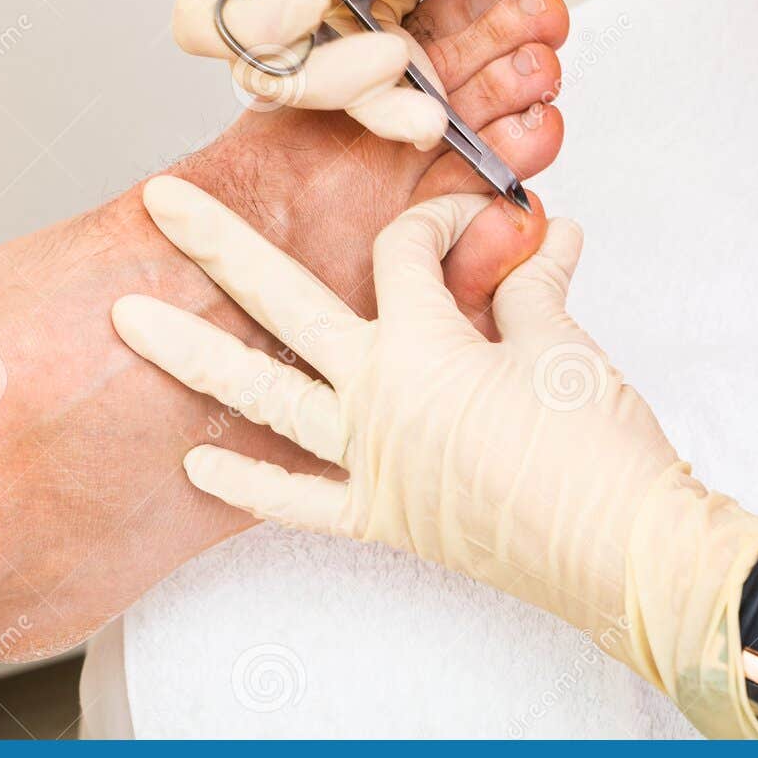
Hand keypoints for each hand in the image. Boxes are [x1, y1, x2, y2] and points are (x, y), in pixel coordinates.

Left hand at [114, 176, 757, 737]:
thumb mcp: (566, 347)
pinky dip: (249, 483)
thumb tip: (544, 235)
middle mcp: (378, 397)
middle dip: (218, 245)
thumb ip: (535, 283)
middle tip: (162, 202)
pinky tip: (196, 460)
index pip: (401, 253)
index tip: (467, 221)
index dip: (431, 220)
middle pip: (283, 303)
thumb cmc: (600, 453)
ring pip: (265, 396)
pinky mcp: (382, 516)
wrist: (627, 554)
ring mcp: (369, 460)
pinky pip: (299, 502)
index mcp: (424, 345)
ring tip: (130, 321)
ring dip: (193, 354)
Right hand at [173, 0, 595, 105]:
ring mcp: (314, 22)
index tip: (309, 4)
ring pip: (323, 87)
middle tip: (386, 59)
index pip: (202, 18)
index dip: (248, 29)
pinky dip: (406, 94)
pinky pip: (376, 83)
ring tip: (424, 115)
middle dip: (323, 77)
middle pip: (265, 69)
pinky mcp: (364, 36)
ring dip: (371, 103)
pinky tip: (437, 105)